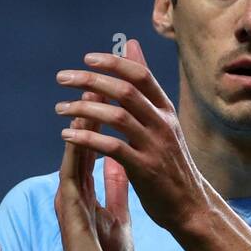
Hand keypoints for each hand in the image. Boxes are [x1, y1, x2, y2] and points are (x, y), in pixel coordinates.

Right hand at [54, 68, 135, 250]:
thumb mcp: (118, 217)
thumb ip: (116, 190)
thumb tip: (121, 166)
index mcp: (87, 190)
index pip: (94, 145)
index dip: (102, 117)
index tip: (113, 91)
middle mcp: (75, 188)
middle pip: (81, 139)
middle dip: (90, 108)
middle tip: (97, 76)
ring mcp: (69, 196)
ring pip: (74, 147)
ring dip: (81, 119)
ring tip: (90, 89)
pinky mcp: (69, 207)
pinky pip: (71, 169)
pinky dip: (76, 145)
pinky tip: (82, 125)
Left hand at [55, 39, 208, 235]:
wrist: (191, 206)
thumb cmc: (171, 164)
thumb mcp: (163, 121)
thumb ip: (144, 86)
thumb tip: (131, 44)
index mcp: (166, 111)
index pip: (140, 75)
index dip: (113, 63)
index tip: (87, 58)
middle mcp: (163, 124)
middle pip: (125, 91)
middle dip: (90, 81)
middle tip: (62, 78)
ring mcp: (155, 147)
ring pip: (117, 117)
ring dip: (84, 109)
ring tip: (60, 108)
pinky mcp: (145, 170)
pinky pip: (113, 148)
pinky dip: (88, 139)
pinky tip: (68, 136)